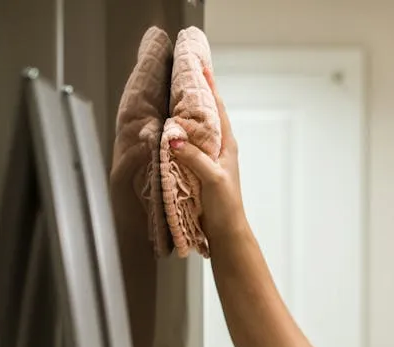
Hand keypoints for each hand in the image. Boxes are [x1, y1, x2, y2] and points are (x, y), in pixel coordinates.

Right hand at [170, 67, 244, 239]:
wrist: (226, 233)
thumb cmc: (225, 207)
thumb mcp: (212, 179)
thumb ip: (194, 158)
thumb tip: (173, 138)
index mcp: (226, 145)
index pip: (217, 108)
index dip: (209, 86)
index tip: (200, 65)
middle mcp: (219, 147)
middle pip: (206, 114)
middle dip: (194, 94)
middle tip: (181, 72)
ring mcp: (209, 158)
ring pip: (195, 128)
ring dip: (184, 112)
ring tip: (171, 93)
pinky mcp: (199, 170)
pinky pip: (187, 145)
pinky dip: (178, 133)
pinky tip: (167, 129)